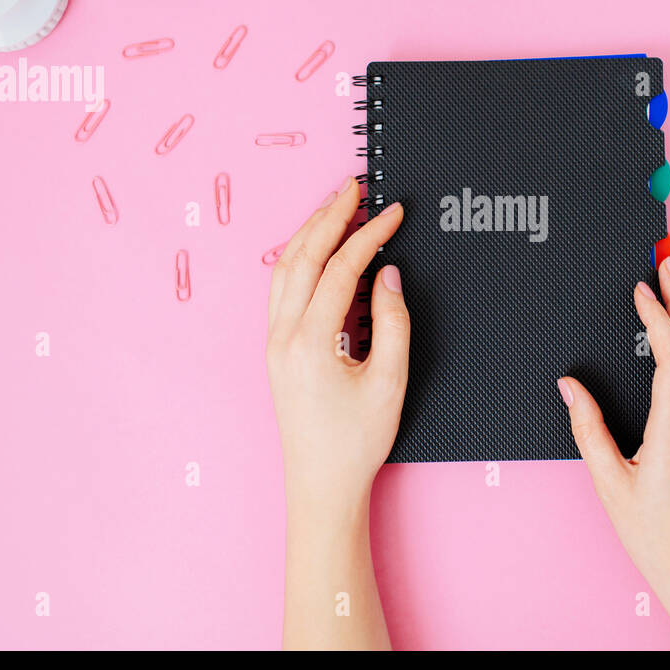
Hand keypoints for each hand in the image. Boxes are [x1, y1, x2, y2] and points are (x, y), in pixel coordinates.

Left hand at [267, 176, 408, 514]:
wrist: (321, 485)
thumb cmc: (356, 442)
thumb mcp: (390, 382)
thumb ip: (392, 323)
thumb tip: (387, 275)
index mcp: (310, 342)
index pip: (340, 269)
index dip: (369, 234)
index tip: (394, 211)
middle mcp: (283, 336)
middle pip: (302, 256)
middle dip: (329, 216)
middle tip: (355, 185)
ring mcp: (274, 342)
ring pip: (285, 268)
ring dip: (311, 232)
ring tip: (338, 206)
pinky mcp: (277, 350)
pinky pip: (283, 289)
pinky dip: (301, 258)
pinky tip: (321, 249)